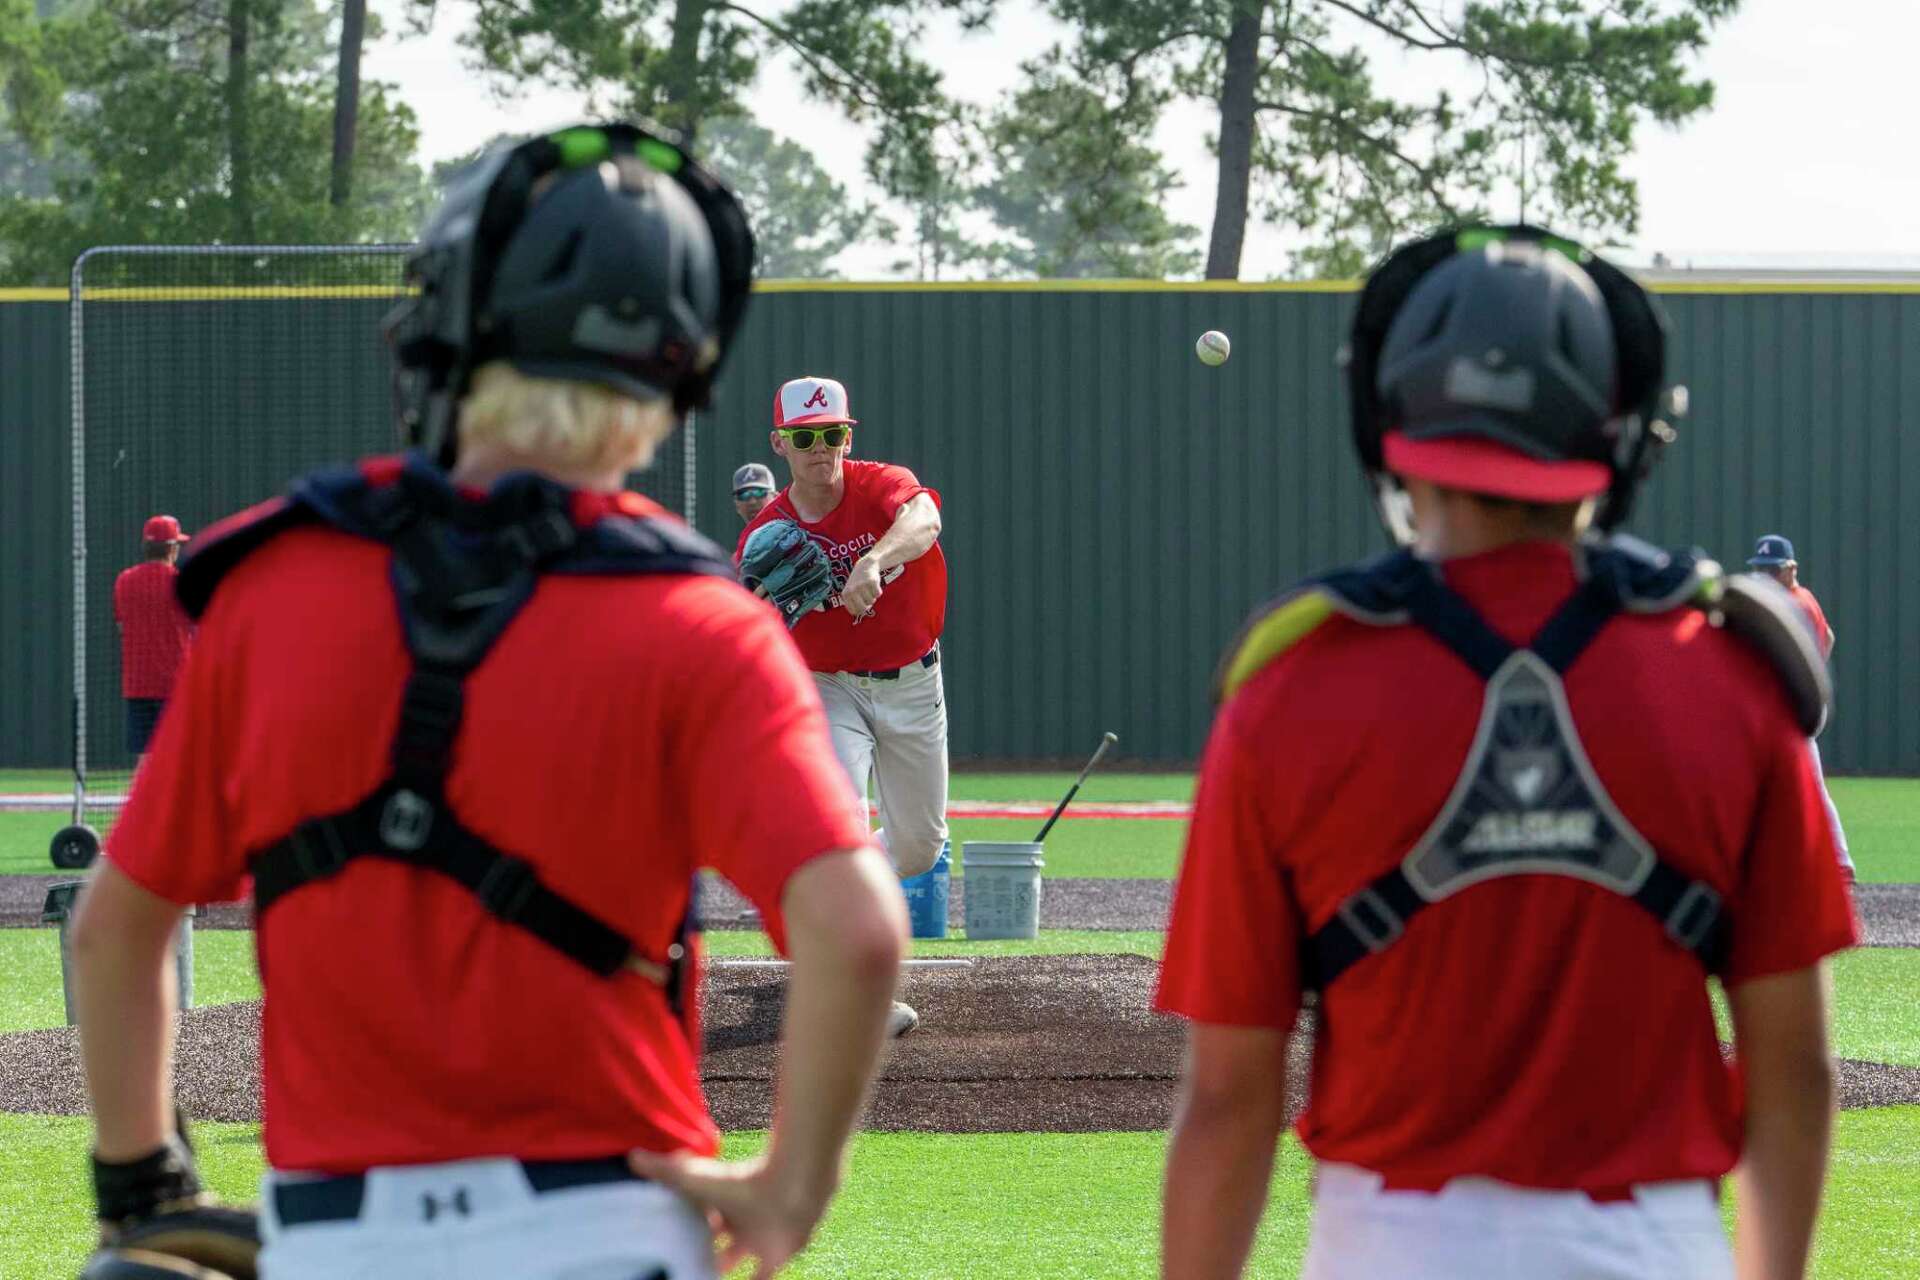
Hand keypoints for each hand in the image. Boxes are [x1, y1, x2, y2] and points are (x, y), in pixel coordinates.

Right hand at [627, 1149, 828, 1278]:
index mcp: (718, 1204)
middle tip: (681, 1264)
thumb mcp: (695, 1178)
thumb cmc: (740, 1182)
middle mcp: (737, 1222)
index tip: (667, 1240)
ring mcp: (756, 1240)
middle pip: (715, 1241)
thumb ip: (664, 1170)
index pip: (698, 1218)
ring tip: (700, 1277)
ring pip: (734, 1260)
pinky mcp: (774, 1258)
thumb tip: (631, 1155)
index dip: (685, 1228)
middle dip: (700, 1251)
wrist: (789, 1189)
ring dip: (720, 1270)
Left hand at [840, 556, 883, 619]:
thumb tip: (859, 614)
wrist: (865, 566)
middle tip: (868, 598)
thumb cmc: (858, 582)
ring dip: (872, 597)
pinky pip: (878, 594)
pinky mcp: (871, 581)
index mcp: (845, 594)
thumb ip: (853, 604)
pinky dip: (878, 591)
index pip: (854, 611)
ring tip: (869, 589)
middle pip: (863, 608)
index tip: (862, 605)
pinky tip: (874, 585)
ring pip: (871, 601)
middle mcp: (852, 590)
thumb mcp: (851, 592)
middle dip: (868, 605)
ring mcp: (861, 586)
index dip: (860, 610)